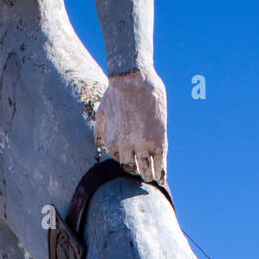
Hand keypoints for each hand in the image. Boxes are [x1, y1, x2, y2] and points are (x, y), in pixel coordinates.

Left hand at [94, 67, 167, 184]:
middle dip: (135, 171)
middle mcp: (125, 147)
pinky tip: (161, 179)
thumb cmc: (116, 91)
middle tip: (141, 173)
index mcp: (112, 141)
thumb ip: (99, 130)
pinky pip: (160, 164)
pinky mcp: (159, 142)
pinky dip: (161, 173)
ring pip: (145, 169)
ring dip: (148, 175)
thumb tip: (97, 145)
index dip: (125, 160)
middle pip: (129, 168)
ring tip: (152, 178)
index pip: (118, 158)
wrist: (133, 79)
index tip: (131, 162)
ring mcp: (143, 146)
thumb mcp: (102, 111)